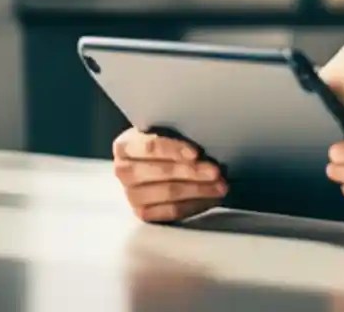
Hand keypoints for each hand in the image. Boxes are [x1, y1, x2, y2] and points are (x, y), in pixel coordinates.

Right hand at [112, 128, 227, 222]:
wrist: (152, 162)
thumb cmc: (163, 142)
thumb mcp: (164, 130)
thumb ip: (176, 132)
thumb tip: (205, 136)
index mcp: (124, 146)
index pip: (150, 147)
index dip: (174, 150)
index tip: (196, 153)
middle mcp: (123, 171)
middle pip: (161, 172)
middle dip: (193, 172)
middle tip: (216, 171)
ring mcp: (131, 195)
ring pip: (169, 193)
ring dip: (199, 190)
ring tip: (220, 186)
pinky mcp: (143, 213)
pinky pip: (172, 211)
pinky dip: (195, 204)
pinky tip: (211, 198)